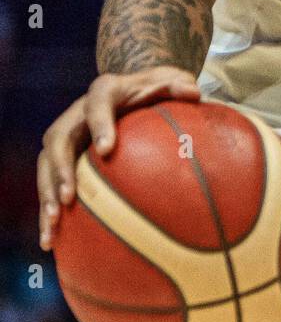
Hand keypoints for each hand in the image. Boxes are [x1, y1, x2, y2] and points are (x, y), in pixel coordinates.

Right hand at [37, 67, 200, 250]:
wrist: (134, 90)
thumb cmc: (155, 89)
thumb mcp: (169, 81)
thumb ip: (178, 84)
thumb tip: (193, 93)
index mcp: (104, 91)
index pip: (98, 103)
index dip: (100, 124)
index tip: (106, 149)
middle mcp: (77, 113)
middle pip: (58, 138)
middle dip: (60, 169)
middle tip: (69, 198)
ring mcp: (67, 135)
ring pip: (46, 164)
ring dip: (47, 194)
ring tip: (53, 225)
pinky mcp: (64, 157)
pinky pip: (50, 183)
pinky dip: (48, 210)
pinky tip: (52, 241)